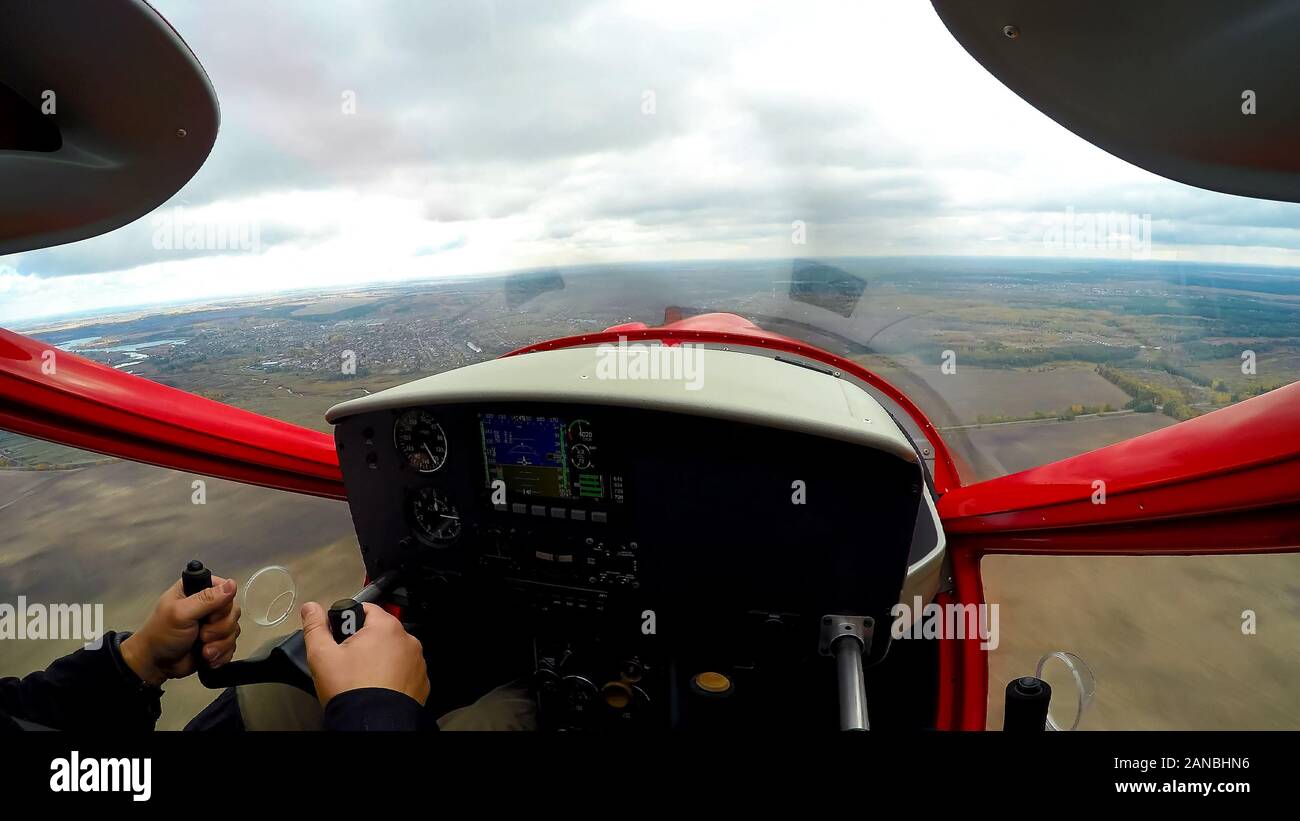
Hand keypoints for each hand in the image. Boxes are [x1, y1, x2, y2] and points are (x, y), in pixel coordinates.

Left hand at [121, 577, 240, 685]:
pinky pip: (232, 645)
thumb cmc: (162, 634)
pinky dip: (221, 654)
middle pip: (233, 611)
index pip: (225, 588)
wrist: (155, 664)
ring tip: (203, 650)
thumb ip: (206, 599)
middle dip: (219, 629)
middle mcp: (208, 605)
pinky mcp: (218, 641)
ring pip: (234, 630)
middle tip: (201, 635)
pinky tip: (207, 658)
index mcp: (197, 590)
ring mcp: (214, 624)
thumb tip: (232, 584)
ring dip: (219, 644)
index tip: (209, 615)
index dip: (223, 604)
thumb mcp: (181, 613)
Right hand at [300, 601, 429, 706]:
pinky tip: (377, 687)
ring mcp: (417, 661)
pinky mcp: (421, 681)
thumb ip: (315, 627)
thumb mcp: (322, 655)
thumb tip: (310, 608)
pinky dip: (392, 675)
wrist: (372, 724)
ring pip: (393, 651)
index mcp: (386, 627)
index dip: (348, 621)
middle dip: (363, 641)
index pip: (366, 609)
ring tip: (362, 678)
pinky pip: (404, 671)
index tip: (340, 638)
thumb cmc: (350, 689)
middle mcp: (407, 640)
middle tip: (348, 661)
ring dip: (379, 658)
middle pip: (380, 631)